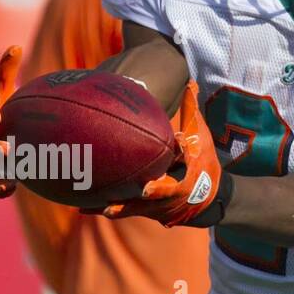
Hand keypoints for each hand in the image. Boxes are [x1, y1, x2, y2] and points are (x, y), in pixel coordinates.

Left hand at [101, 82, 223, 226]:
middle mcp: (169, 200)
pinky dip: (107, 209)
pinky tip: (82, 208)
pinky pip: (126, 211)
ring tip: (89, 208)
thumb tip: (190, 82)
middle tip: (108, 206)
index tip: (147, 188)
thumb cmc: (205, 162)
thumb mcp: (201, 137)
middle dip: (128, 205)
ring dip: (113, 209)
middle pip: (146, 204)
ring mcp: (157, 208)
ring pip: (132, 210)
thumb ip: (192, 112)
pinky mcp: (148, 211)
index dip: (159, 189)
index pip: (172, 187)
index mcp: (184, 184)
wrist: (211, 198)